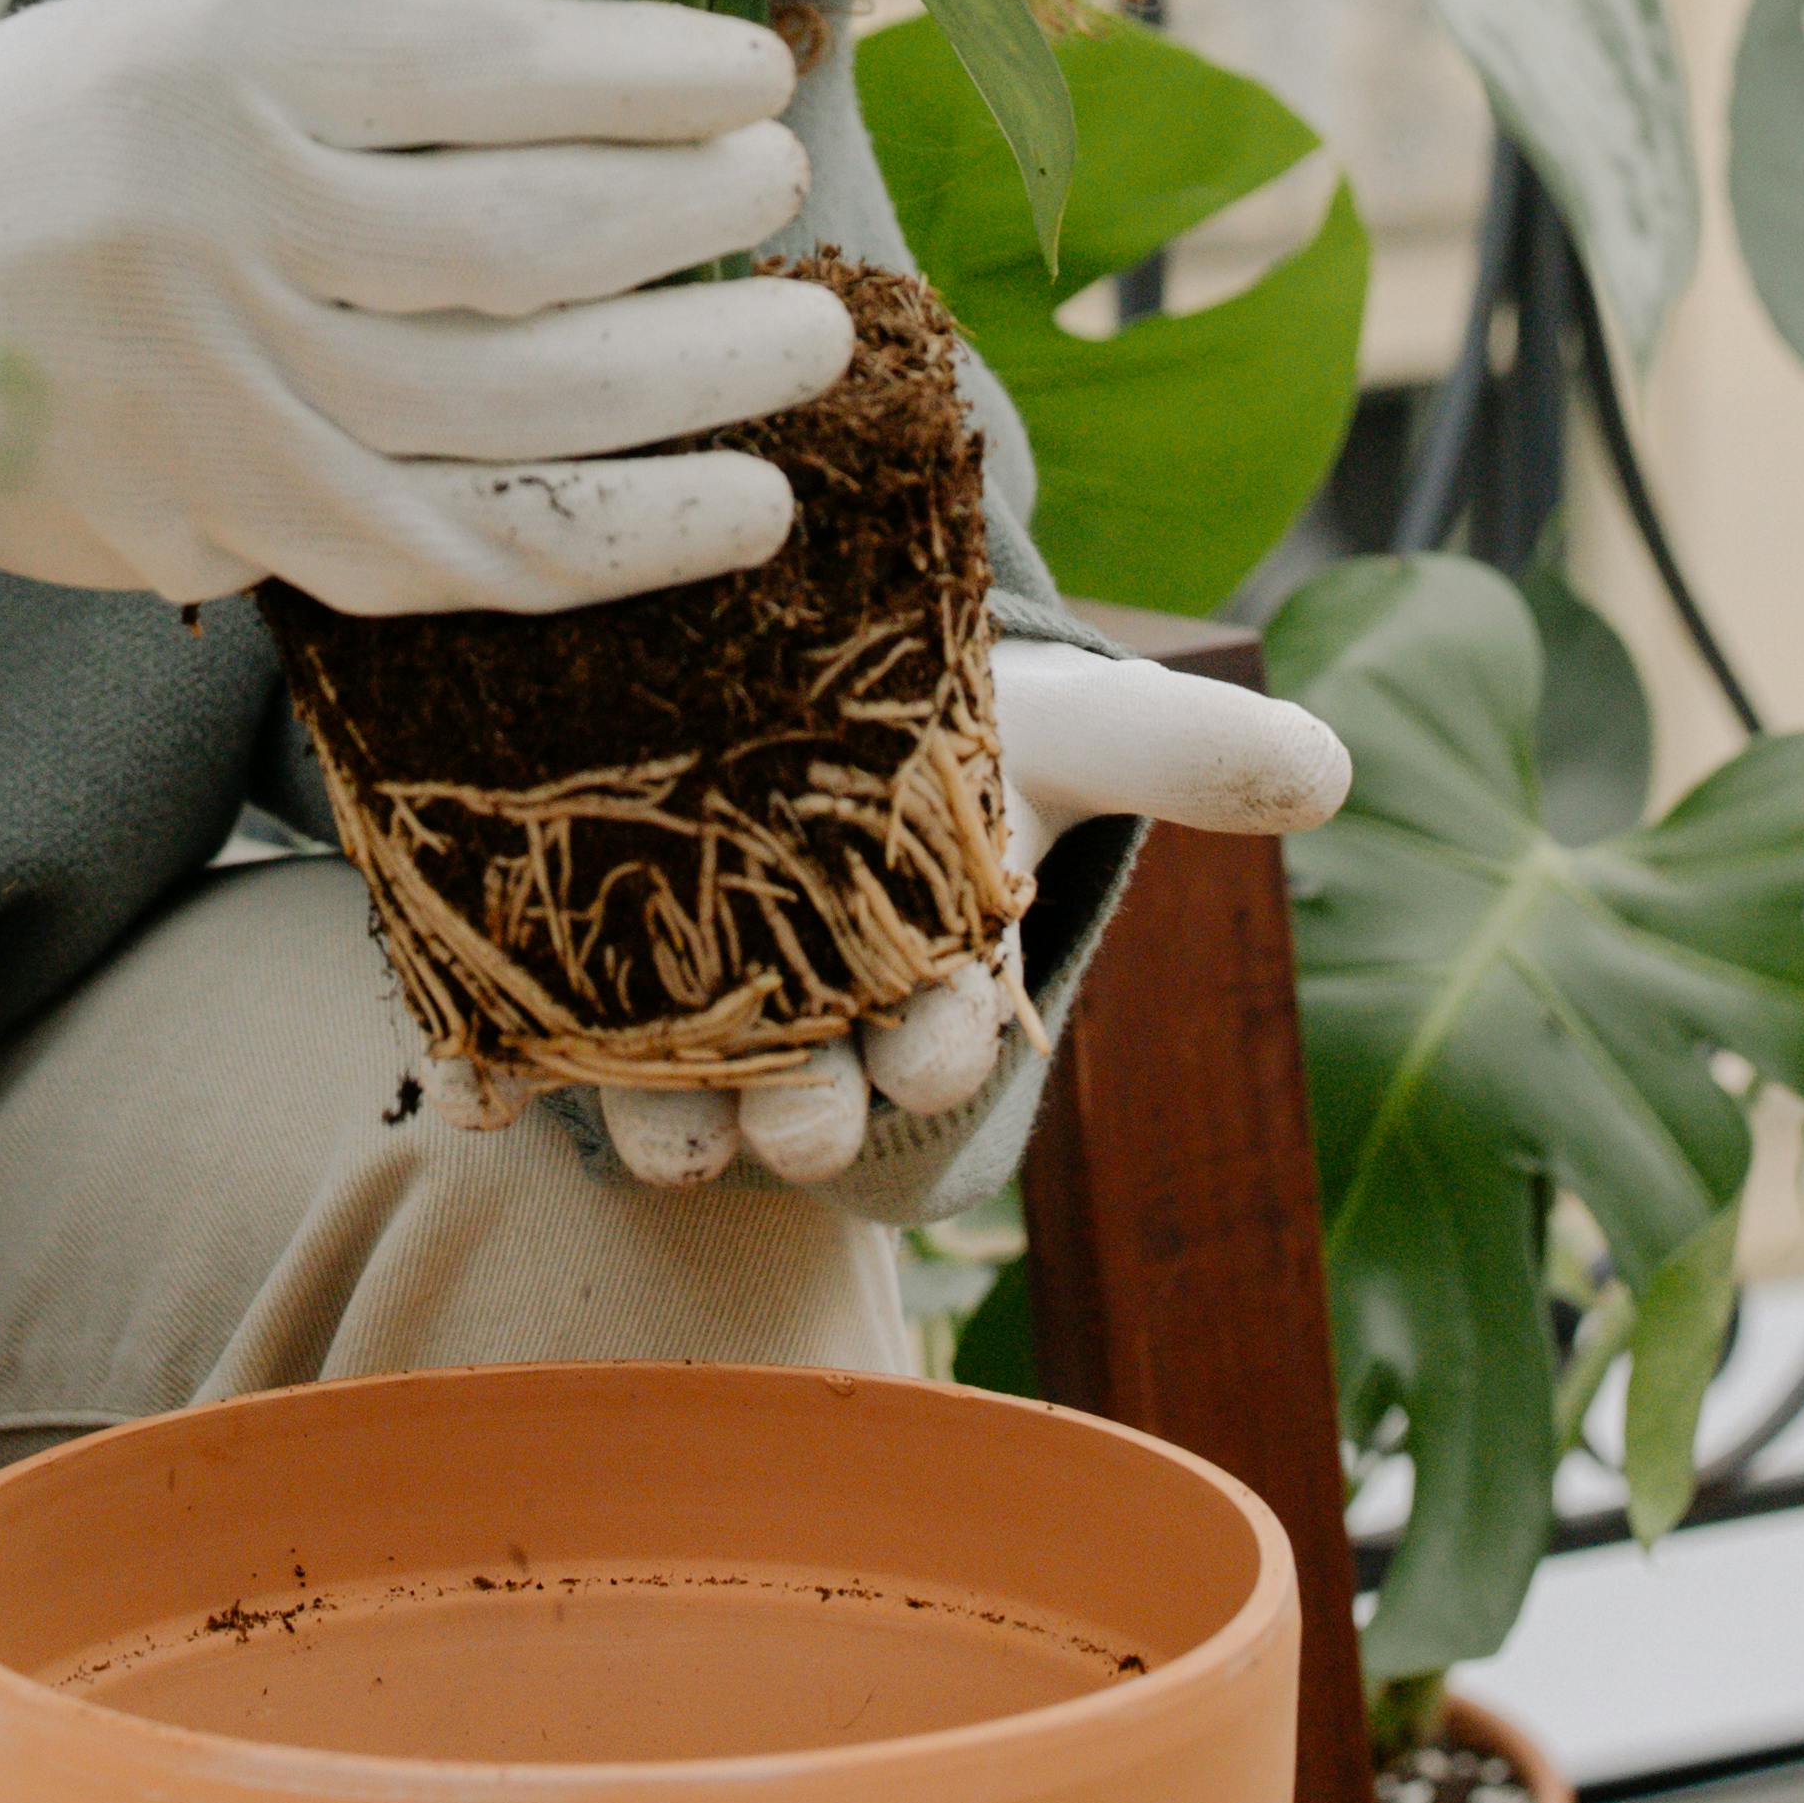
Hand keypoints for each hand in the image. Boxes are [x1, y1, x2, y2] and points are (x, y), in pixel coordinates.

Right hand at [0, 0, 845, 617]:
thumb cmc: (21, 152)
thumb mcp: (139, 28)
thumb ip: (327, 37)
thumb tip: (558, 60)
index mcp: (214, 73)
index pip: (480, 63)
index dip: (644, 69)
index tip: (759, 69)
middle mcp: (225, 230)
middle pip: (521, 238)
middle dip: (692, 216)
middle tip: (782, 191)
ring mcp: (225, 395)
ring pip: (516, 406)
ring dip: (695, 381)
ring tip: (806, 348)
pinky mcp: (228, 524)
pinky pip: (461, 552)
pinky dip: (620, 539)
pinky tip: (740, 512)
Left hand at [566, 632, 1351, 1192]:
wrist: (767, 684)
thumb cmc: (937, 726)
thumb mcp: (1056, 721)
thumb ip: (1180, 750)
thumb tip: (1327, 769)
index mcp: (922, 988)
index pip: (941, 1043)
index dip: (942, 1043)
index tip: (939, 1020)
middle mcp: (801, 1032)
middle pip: (806, 1102)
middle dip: (809, 1110)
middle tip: (796, 1095)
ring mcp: (671, 1022)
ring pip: (666, 1107)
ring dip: (664, 1118)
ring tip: (655, 1105)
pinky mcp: (551, 989)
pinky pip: (514, 1055)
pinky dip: (493, 1071)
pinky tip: (476, 1068)